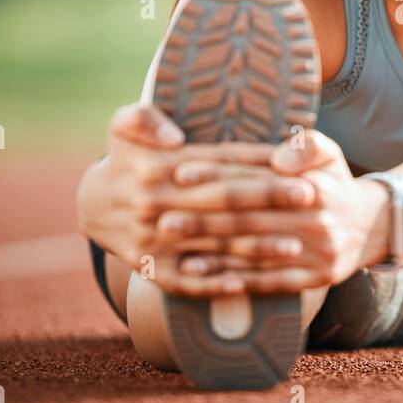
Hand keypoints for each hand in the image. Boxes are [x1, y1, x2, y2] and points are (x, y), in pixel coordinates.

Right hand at [75, 102, 319, 296]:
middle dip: (270, 200)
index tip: (297, 169)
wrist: (91, 206)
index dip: (260, 165)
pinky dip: (218, 284)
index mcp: (160, 166)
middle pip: (224, 201)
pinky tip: (252, 283)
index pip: (220, 164)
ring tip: (296, 246)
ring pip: (214, 245)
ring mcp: (155, 241)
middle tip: (311, 197)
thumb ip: (144, 118)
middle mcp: (158, 204)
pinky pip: (189, 281)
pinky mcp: (153, 270)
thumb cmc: (124, 159)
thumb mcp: (124, 125)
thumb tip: (174, 135)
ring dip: (256, 248)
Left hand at [166, 129, 390, 293]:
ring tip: (172, 246)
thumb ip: (306, 146)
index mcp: (313, 184)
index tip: (180, 173)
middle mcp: (315, 218)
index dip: (218, 174)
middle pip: (250, 217)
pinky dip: (232, 280)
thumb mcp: (329, 153)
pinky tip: (200, 277)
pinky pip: (267, 281)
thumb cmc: (334, 183)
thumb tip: (280, 160)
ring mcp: (315, 251)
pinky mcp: (312, 278)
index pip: (257, 177)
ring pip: (253, 251)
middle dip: (203, 216)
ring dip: (209, 250)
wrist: (372, 227)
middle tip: (162, 215)